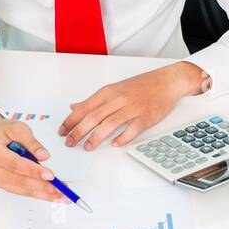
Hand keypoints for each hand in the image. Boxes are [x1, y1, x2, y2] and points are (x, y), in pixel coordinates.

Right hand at [0, 106, 71, 201]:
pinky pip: (23, 191)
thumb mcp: (18, 128)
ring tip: (61, 195)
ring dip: (43, 194)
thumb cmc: (4, 132)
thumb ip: (31, 142)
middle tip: (60, 189)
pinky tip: (51, 195)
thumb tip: (44, 156)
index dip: (34, 171)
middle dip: (43, 186)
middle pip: (21, 181)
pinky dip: (39, 194)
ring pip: (23, 190)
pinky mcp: (5, 185)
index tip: (50, 175)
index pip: (16, 165)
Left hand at [57, 62, 204, 150]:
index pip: (84, 108)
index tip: (62, 131)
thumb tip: (75, 107)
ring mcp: (132, 108)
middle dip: (78, 131)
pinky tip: (115, 144)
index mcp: (108, 92)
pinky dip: (122, 138)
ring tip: (87, 146)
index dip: (71, 120)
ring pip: (109, 124)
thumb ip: (94, 100)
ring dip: (96, 137)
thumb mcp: (113, 89)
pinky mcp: (145, 117)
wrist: (166, 82)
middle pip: (93, 117)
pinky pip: (132, 130)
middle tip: (69, 142)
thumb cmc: (140, 86)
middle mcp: (118, 99)